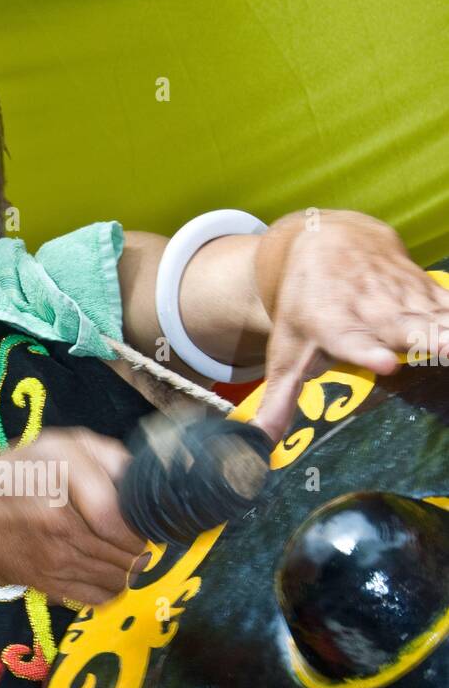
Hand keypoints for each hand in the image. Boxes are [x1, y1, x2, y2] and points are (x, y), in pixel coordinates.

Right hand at [0, 428, 147, 604]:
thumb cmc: (18, 475)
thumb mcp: (60, 446)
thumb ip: (109, 457)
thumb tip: (143, 485)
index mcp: (66, 484)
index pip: (125, 521)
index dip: (140, 524)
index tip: (138, 519)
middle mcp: (61, 524)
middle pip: (129, 553)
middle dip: (138, 547)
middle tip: (132, 537)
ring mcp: (55, 560)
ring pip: (120, 578)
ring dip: (128, 569)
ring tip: (119, 553)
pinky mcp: (50, 586)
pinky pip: (100, 598)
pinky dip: (111, 589)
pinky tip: (103, 571)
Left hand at [254, 212, 448, 443]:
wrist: (324, 241)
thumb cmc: (304, 307)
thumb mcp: (286, 351)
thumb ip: (279, 400)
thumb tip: (258, 446)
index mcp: (331, 325)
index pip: (349, 341)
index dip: (366, 352)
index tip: (384, 364)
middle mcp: (368, 308)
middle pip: (402, 327)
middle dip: (426, 340)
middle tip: (446, 350)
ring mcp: (399, 295)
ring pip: (432, 313)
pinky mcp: (422, 286)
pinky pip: (446, 301)